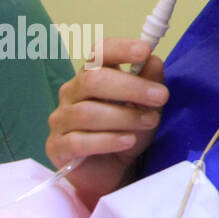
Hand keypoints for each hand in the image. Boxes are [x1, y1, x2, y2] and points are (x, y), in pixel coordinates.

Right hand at [46, 38, 167, 210]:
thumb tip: (153, 60)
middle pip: (93, 81)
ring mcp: (60, 119)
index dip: (121, 48)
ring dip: (125, 117)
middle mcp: (71, 92)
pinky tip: (127, 141)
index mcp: (92, 75)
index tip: (145, 50)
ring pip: (87, 112)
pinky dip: (108, 140)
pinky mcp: (57, 146)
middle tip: (161, 96)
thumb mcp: (147, 105)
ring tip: (150, 122)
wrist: (114, 168)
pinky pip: (79, 141)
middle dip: (131, 87)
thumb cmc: (128, 129)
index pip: (99, 52)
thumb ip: (149, 82)